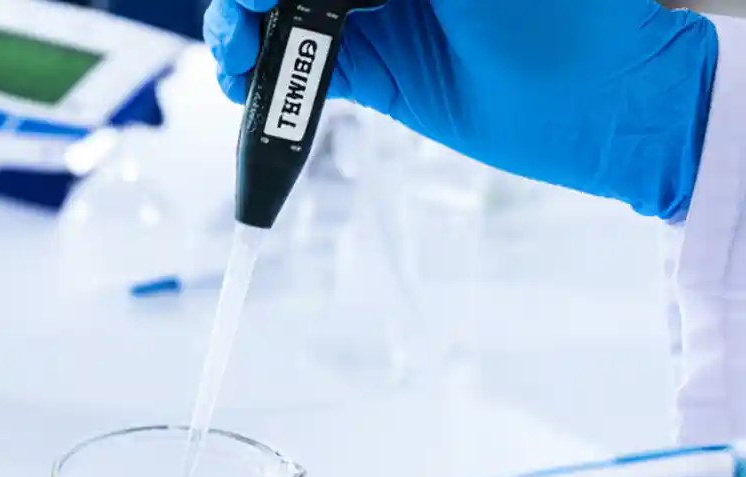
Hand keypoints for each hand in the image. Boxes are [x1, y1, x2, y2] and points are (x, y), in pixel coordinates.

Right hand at [204, 0, 718, 218]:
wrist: (601, 107)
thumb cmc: (568, 19)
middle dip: (254, 1)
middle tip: (243, 15)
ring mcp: (377, 22)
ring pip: (287, 22)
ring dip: (247, 33)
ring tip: (234, 50)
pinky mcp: (375, 74)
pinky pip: (304, 72)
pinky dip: (266, 81)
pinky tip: (244, 83)